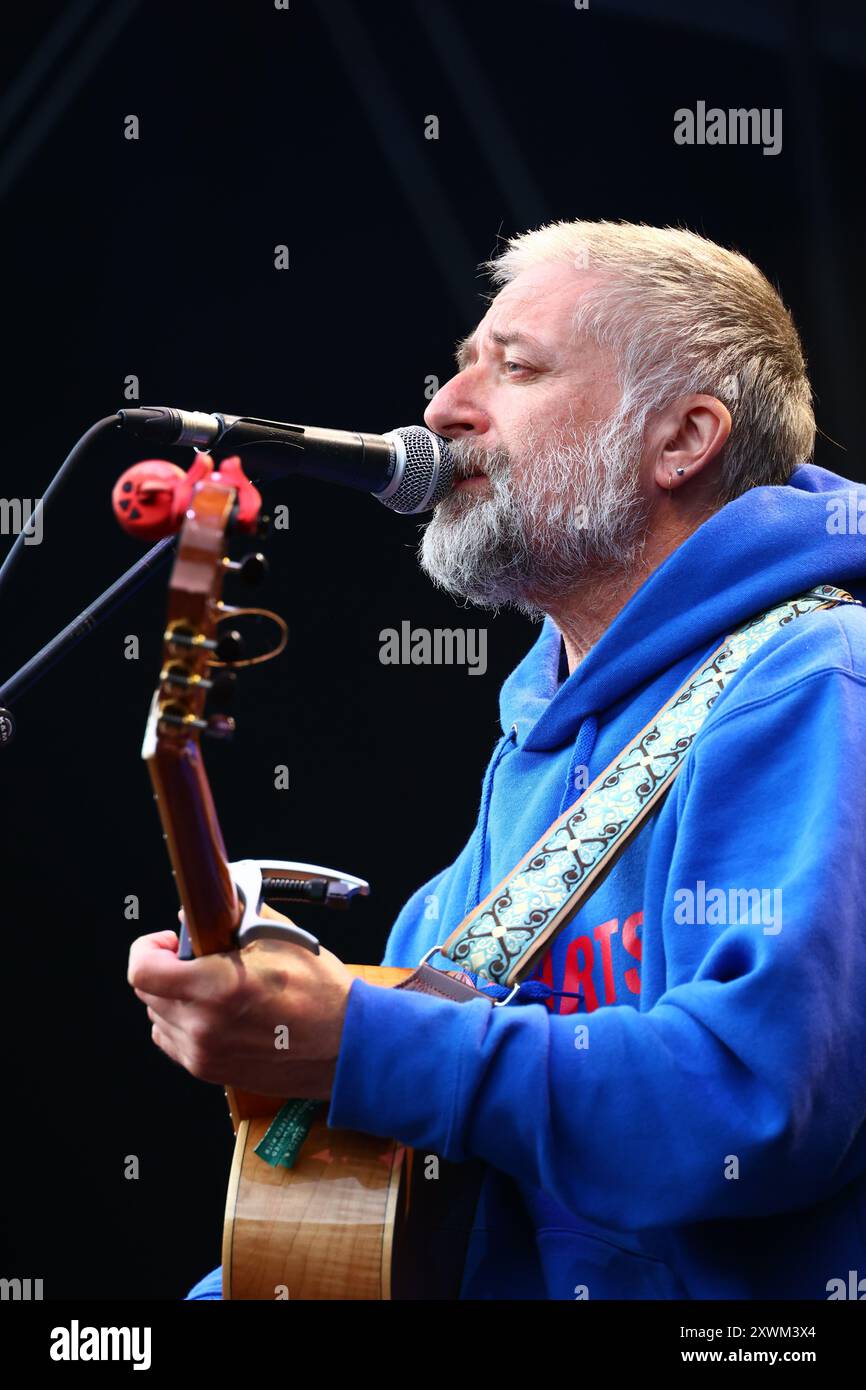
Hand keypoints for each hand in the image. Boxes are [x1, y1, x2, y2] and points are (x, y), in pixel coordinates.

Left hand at [127, 925, 354, 1098]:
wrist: (344, 1046)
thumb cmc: (319, 993)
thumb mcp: (279, 938)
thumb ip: (232, 918)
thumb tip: (196, 912)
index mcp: (216, 989)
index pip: (142, 971)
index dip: (147, 948)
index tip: (168, 941)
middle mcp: (202, 1026)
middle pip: (147, 993)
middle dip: (165, 968)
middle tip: (195, 958)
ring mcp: (203, 1054)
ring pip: (158, 1017)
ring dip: (173, 997)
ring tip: (210, 987)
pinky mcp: (210, 1072)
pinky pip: (174, 1041)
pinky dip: (183, 1023)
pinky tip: (213, 1012)